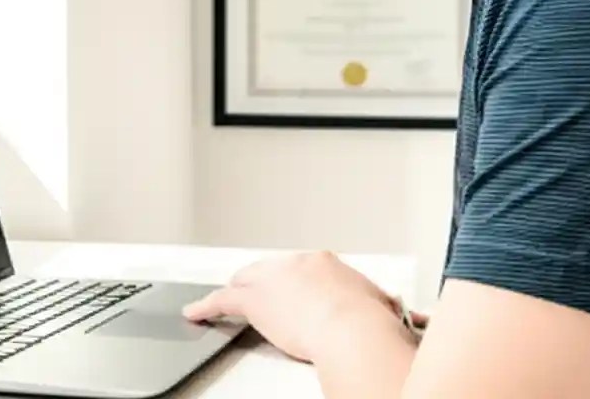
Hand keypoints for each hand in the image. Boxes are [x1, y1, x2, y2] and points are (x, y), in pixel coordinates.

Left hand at [183, 251, 407, 362]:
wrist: (350, 327)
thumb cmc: (367, 321)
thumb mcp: (377, 304)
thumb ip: (375, 302)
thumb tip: (394, 308)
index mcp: (322, 262)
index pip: (298, 268)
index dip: (292, 283)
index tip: (295, 295)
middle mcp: (293, 262)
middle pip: (267, 270)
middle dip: (263, 284)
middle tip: (261, 300)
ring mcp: (270, 278)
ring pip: (243, 281)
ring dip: (236, 291)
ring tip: (226, 301)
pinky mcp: (252, 299)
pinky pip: (221, 299)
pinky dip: (206, 305)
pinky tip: (195, 311)